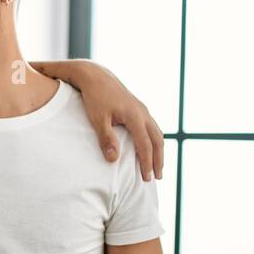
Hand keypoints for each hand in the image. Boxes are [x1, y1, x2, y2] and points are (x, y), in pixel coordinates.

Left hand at [77, 61, 163, 181]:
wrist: (95, 75)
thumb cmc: (94, 97)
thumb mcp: (98, 119)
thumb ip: (106, 139)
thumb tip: (114, 159)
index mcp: (134, 116)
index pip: (145, 145)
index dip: (147, 163)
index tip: (147, 178)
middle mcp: (143, 112)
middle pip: (157, 140)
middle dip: (158, 160)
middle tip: (157, 177)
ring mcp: (142, 109)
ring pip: (157, 133)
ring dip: (158, 151)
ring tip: (157, 167)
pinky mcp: (138, 108)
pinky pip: (152, 127)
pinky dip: (154, 140)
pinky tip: (150, 148)